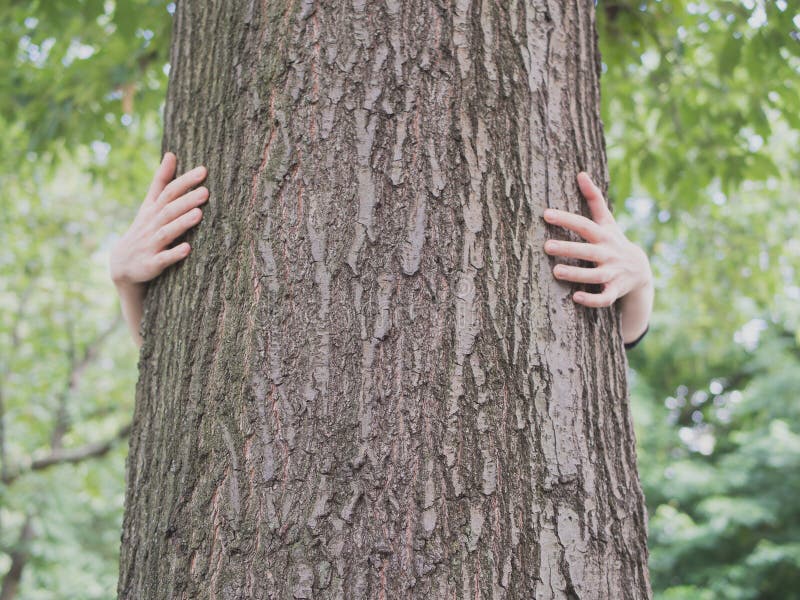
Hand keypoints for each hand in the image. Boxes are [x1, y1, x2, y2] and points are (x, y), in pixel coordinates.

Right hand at [109, 152, 208, 285]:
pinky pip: (163, 259)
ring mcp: (151, 244)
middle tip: (206, 191)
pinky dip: (174, 254)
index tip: (203, 170)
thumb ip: (161, 181)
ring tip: (199, 214)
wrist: (122, 265)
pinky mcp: (151, 264)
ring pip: (167, 232)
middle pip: (169, 210)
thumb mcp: (149, 204)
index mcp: (153, 210)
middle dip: (187, 200)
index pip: (169, 191)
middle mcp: (151, 225)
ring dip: (182, 223)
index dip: (184, 181)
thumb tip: (171, 154)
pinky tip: (187, 249)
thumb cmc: (144, 229)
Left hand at [543, 172, 652, 310]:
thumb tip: (581, 173)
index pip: (584, 225)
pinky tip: (576, 297)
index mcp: (603, 236)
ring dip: (576, 274)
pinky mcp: (614, 291)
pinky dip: (592, 299)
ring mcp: (612, 274)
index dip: (566, 219)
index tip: (546, 214)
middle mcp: (608, 254)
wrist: (641, 271)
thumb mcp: (607, 221)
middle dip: (569, 248)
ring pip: (594, 276)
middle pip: (588, 251)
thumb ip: (594, 199)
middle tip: (546, 246)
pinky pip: (604, 298)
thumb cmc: (614, 241)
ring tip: (556, 271)